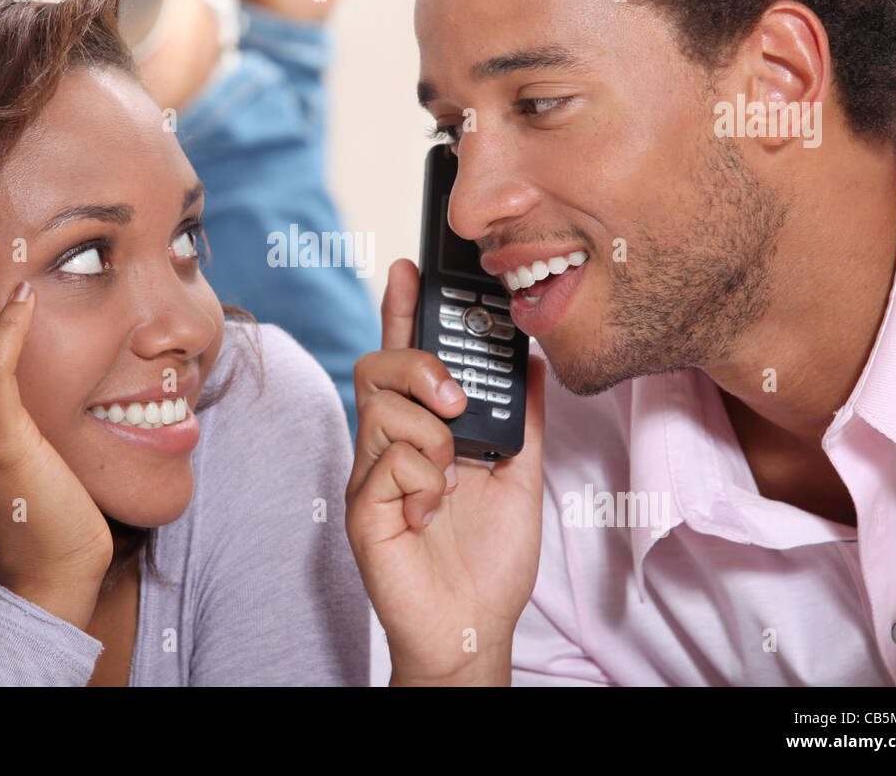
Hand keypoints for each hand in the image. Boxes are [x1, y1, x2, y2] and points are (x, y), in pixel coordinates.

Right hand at [346, 258, 545, 685]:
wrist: (472, 626)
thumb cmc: (488, 558)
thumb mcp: (522, 477)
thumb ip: (523, 421)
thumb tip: (532, 363)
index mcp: (423, 432)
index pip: (406, 358)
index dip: (403, 311)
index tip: (413, 268)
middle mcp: (389, 445)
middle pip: (377, 367)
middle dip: (418, 364)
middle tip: (456, 399)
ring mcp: (371, 476)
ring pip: (382, 408)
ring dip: (433, 436)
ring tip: (454, 476)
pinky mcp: (363, 510)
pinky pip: (389, 462)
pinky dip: (425, 483)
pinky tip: (433, 514)